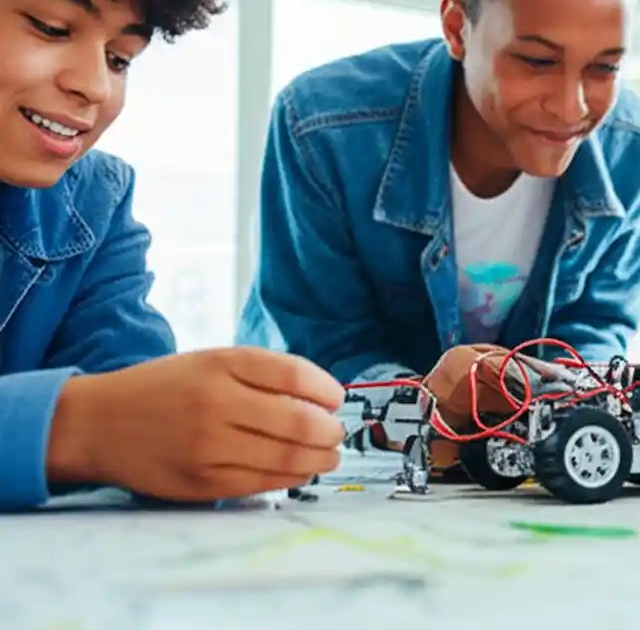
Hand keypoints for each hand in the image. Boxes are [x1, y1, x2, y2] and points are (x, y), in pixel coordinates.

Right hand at [46, 347, 346, 501]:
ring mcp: (209, 446)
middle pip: (299, 421)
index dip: (325, 389)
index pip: (293, 374)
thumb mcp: (210, 362)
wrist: (98, 423)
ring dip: (320, 459)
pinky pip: (264, 483)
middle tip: (336, 432)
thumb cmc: (164, 389)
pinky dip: (292, 477)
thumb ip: (261, 374)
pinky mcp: (202, 481)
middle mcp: (216, 403)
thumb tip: (322, 398)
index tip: (335, 398)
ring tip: (328, 456)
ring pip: (287, 458)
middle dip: (330, 431)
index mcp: (220, 364)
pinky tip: (299, 470)